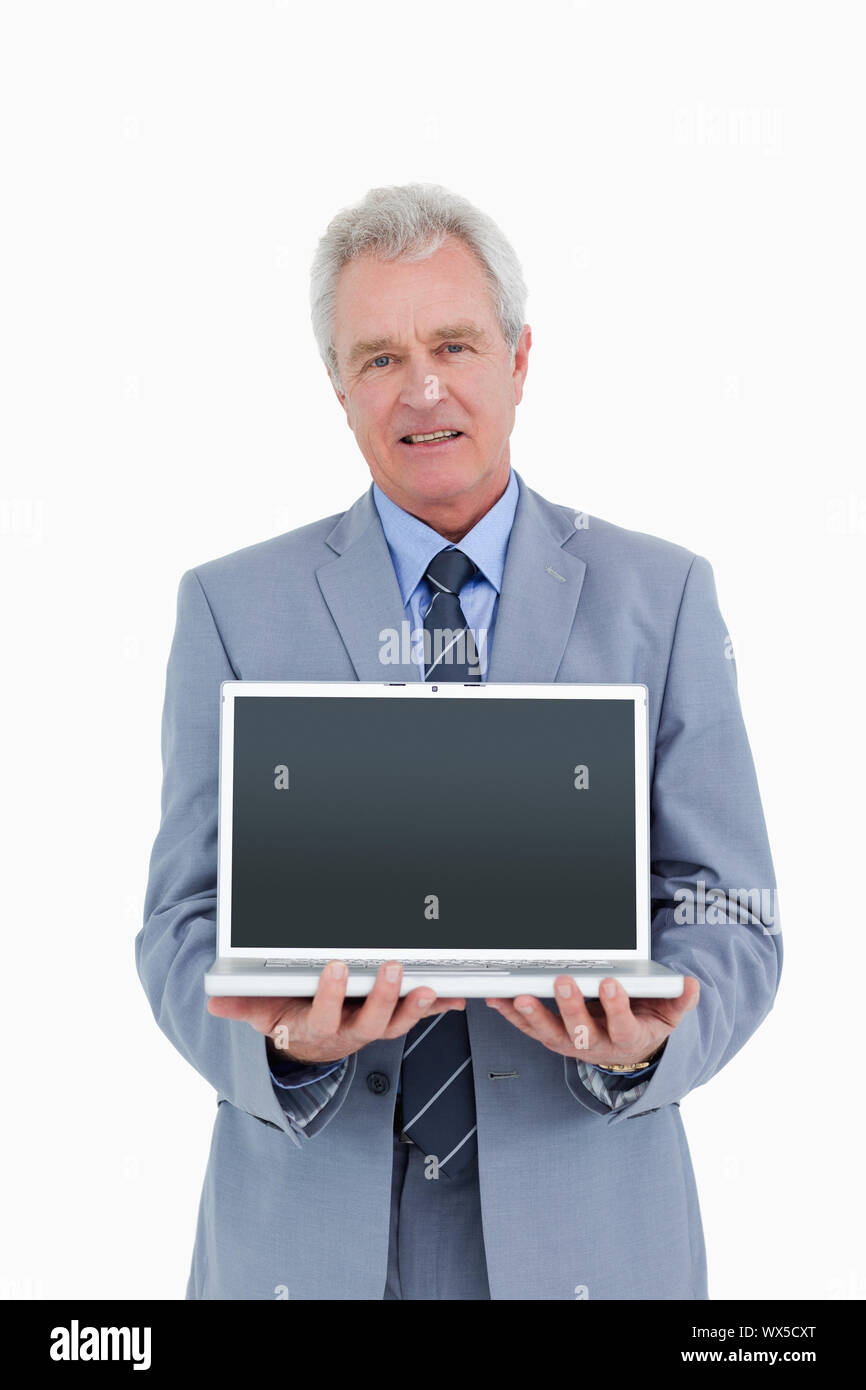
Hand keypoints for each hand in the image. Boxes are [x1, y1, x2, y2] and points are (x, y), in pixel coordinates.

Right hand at [207, 959, 465, 1065]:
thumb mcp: (261, 1014)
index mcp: (317, 1029)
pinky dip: (436, 1007)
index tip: (336, 968)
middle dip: (384, 996)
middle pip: (371, 1021)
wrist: (307, 1043)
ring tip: (428, 986)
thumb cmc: (287, 1018)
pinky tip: (455, 996)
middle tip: (393, 967)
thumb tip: (214, 1001)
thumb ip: (241, 1005)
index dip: (331, 996)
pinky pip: (416, 1016)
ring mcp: (373, 1028)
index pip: (324, 1016)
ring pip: (397, 1022)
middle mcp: (350, 1032)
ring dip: (415, 1006)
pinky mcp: (391, 1021)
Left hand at [485, 974, 699, 1066]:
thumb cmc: (646, 1022)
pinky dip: (514, 1016)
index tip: (611, 984)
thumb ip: (679, 1000)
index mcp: (627, 1037)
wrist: (630, 1047)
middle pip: (582, 1031)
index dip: (617, 1008)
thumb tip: (691, 984)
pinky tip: (499, 999)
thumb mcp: (669, 1015)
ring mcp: (573, 1043)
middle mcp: (597, 1045)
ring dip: (534, 1016)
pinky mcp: (554, 1038)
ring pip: (552, 1035)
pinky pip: (531, 1030)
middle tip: (563, 981)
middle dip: (571, 1007)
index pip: (623, 1026)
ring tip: (520, 996)